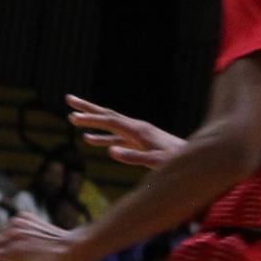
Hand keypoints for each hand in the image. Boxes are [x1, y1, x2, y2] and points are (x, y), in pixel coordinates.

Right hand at [66, 93, 182, 168]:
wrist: (192, 158)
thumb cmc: (175, 161)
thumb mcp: (155, 161)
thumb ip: (133, 157)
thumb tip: (110, 151)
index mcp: (138, 130)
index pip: (110, 121)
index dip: (91, 119)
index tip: (72, 117)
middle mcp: (136, 127)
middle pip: (107, 114)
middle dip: (87, 108)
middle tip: (68, 99)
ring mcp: (137, 134)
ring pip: (109, 123)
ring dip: (92, 119)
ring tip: (73, 116)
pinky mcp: (138, 142)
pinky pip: (114, 137)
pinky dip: (101, 136)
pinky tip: (89, 139)